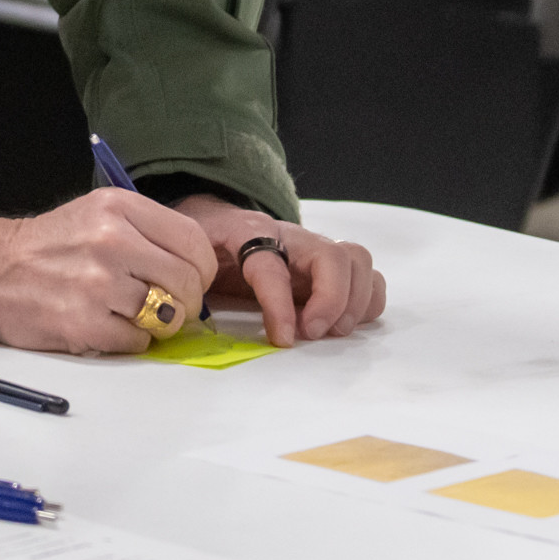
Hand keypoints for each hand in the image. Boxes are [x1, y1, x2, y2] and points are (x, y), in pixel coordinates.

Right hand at [0, 193, 220, 353]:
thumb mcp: (99, 216)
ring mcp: (98, 282)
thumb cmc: (49, 246)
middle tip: (160, 306)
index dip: (199, 271)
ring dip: (153, 324)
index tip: (184, 281)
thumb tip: (197, 277)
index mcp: (119, 207)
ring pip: (168, 316)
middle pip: (189, 283)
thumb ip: (148, 235)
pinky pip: (138, 342)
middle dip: (183, 303)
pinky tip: (103, 325)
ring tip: (125, 313)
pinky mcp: (84, 321)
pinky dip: (127, 340)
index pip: (195, 243)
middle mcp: (112, 239)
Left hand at [178, 195, 386, 346]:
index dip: (279, 305)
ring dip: (354, 302)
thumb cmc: (205, 243)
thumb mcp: (190, 255)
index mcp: (248, 233)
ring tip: (331, 331)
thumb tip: (192, 312)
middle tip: (312, 333)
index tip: (284, 339)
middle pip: (332, 256)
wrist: (218, 220)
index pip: (272, 267)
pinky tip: (344, 324)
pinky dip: (367, 302)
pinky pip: (368, 276)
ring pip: (356, 260)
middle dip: (331, 301)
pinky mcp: (332, 265)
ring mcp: (316, 248)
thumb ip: (193, 276)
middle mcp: (291, 236)